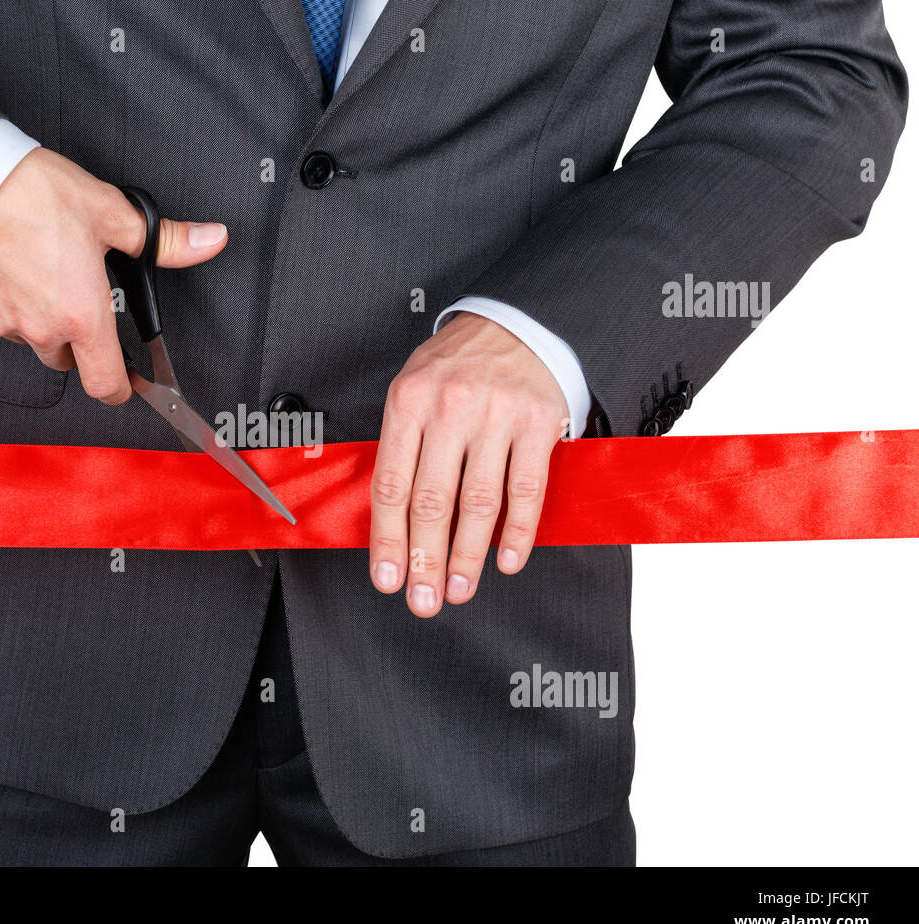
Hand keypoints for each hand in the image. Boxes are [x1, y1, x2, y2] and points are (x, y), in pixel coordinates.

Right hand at [0, 147, 228, 403]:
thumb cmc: (29, 193)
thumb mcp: (110, 212)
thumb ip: (162, 241)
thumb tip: (207, 240)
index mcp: (81, 315)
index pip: (107, 385)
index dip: (122, 387)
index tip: (129, 378)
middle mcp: (41, 329)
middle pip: (69, 360)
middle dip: (80, 339)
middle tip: (80, 294)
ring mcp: (2, 323)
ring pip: (32, 338)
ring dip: (42, 318)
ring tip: (43, 269)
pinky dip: (8, 302)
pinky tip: (12, 266)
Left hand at [370, 312, 569, 617]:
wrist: (518, 321)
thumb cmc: (457, 365)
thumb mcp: (413, 389)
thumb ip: (401, 446)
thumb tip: (388, 520)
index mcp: (408, 402)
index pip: (392, 485)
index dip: (388, 540)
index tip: (387, 579)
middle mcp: (449, 409)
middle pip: (432, 501)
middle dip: (425, 560)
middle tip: (423, 600)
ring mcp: (496, 416)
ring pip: (479, 502)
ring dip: (468, 556)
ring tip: (459, 590)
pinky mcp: (537, 423)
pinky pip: (527, 489)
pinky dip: (517, 532)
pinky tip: (506, 561)